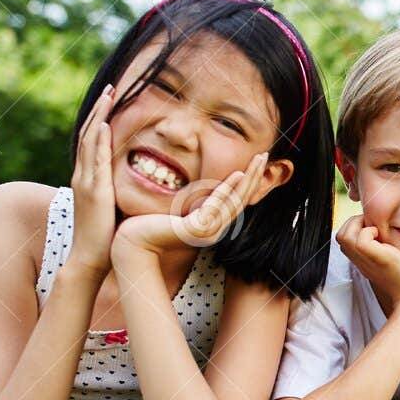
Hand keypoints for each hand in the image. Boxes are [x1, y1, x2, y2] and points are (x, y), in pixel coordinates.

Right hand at [69, 85, 118, 274]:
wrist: (91, 258)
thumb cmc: (105, 237)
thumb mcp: (112, 207)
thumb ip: (117, 192)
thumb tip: (132, 185)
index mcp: (88, 178)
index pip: (93, 141)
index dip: (100, 119)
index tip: (111, 101)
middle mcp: (83, 175)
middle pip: (89, 133)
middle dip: (100, 109)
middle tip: (111, 88)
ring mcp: (86, 182)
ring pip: (90, 141)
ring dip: (100, 116)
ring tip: (109, 95)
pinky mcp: (94, 192)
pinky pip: (95, 161)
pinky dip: (98, 142)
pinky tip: (104, 125)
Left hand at [112, 155, 265, 262]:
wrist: (133, 244)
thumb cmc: (148, 226)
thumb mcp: (176, 210)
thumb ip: (190, 202)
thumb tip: (197, 190)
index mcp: (211, 225)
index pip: (236, 200)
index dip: (249, 181)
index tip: (256, 162)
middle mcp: (214, 229)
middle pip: (243, 199)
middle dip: (256, 176)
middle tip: (266, 155)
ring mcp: (208, 231)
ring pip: (235, 201)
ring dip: (249, 178)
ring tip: (258, 160)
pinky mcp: (196, 228)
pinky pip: (216, 204)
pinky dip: (228, 189)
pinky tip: (237, 174)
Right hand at [337, 214, 399, 314]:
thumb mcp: (391, 259)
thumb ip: (384, 248)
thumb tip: (384, 231)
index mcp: (363, 260)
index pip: (344, 239)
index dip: (354, 227)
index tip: (372, 227)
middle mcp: (360, 260)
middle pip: (340, 235)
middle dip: (354, 222)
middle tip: (373, 226)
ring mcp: (365, 260)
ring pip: (344, 235)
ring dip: (359, 224)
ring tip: (376, 230)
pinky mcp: (375, 257)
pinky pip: (360, 238)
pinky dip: (369, 231)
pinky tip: (382, 238)